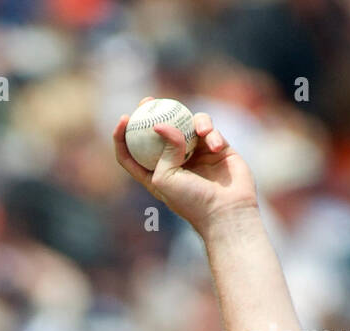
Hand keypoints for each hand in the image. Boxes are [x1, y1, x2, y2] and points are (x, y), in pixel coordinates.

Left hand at [113, 97, 258, 235]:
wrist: (226, 210)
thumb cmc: (191, 200)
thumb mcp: (165, 178)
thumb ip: (163, 150)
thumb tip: (161, 125)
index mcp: (154, 174)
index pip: (131, 154)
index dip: (123, 137)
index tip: (123, 118)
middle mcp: (174, 162)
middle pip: (157, 133)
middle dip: (151, 114)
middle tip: (148, 100)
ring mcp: (195, 153)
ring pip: (187, 125)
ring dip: (193, 123)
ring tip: (202, 132)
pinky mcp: (216, 148)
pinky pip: (209, 130)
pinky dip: (211, 133)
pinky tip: (216, 146)